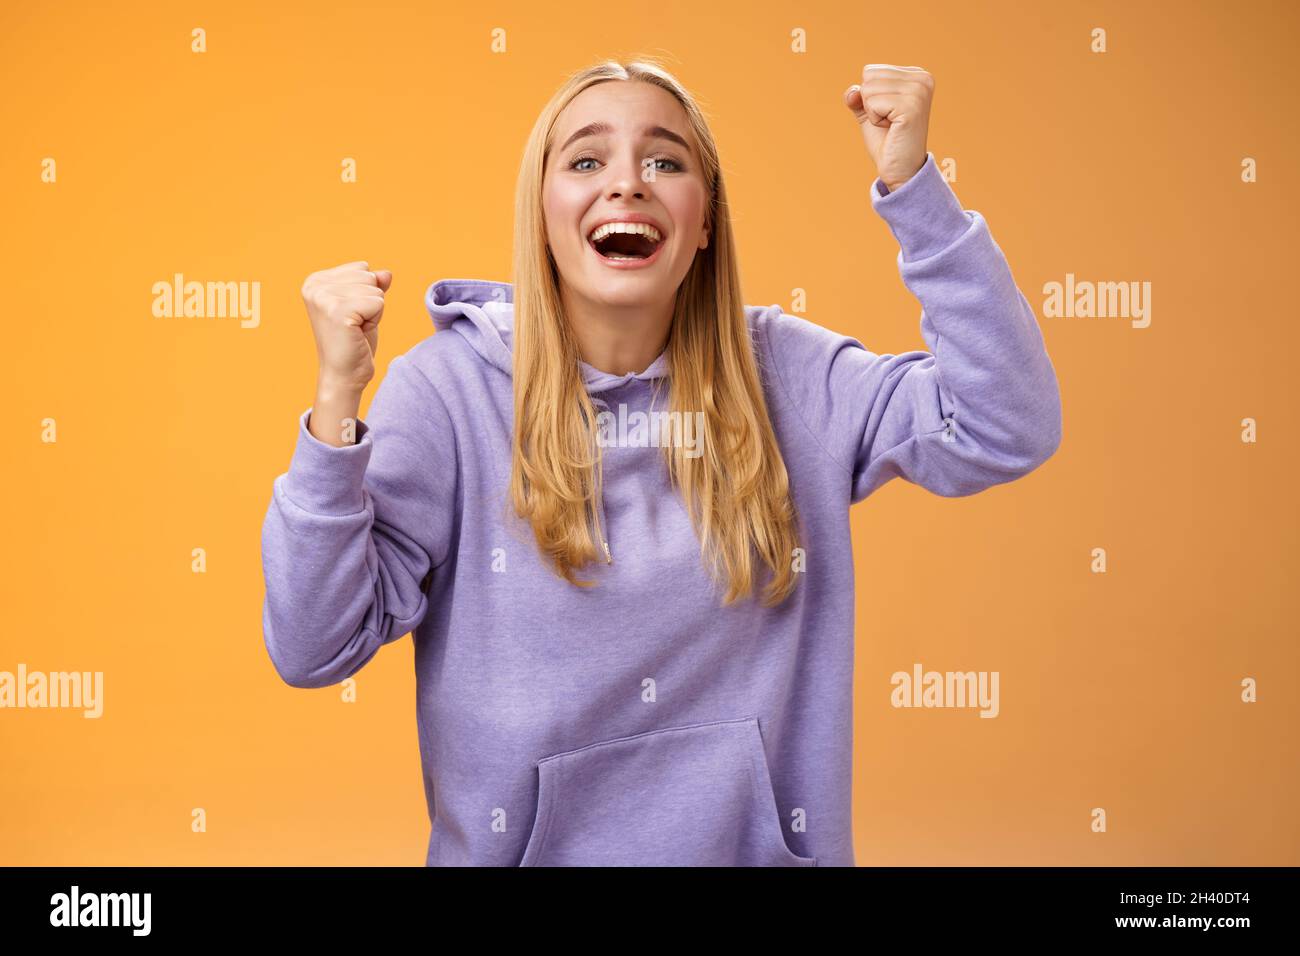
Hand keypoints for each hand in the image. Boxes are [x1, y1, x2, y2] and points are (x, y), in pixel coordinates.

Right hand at [301, 260, 391, 391]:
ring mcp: (324, 297)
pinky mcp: (337, 310)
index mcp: (316, 280)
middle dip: (371, 302)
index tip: (351, 315)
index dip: (366, 293)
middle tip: (355, 325)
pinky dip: (375, 320)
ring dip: (373, 312)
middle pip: (369, 276)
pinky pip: (378, 302)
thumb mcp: (365, 306)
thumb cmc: (354, 342)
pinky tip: (358, 333)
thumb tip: (387, 273)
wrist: (344, 376)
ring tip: (356, 329)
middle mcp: (314, 286)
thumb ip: (373, 285)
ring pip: (375, 289)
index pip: (362, 268)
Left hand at [843, 64, 933, 191]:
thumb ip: (857, 95)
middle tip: (888, 121)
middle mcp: (922, 79)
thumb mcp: (868, 111)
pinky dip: (874, 119)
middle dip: (870, 103)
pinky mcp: (911, 107)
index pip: (871, 71)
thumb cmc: (886, 140)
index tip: (888, 113)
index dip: (870, 97)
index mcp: (917, 75)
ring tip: (890, 124)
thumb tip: (852, 93)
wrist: (900, 169)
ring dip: (872, 112)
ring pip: (868, 89)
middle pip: (868, 77)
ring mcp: (919, 92)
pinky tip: (891, 128)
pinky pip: (872, 103)